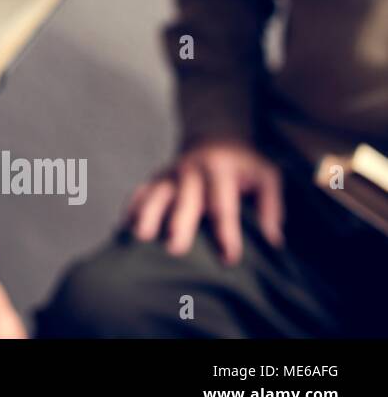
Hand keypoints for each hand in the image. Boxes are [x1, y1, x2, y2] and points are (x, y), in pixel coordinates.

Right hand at [125, 137, 283, 264]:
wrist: (215, 137)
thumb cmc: (244, 165)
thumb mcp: (267, 176)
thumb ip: (271, 205)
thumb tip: (273, 240)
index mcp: (219, 169)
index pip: (222, 204)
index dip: (226, 232)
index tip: (229, 258)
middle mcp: (190, 169)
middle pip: (184, 199)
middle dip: (179, 223)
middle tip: (175, 249)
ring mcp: (170, 174)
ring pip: (155, 194)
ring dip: (147, 215)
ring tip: (140, 237)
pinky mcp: (156, 179)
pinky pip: (140, 193)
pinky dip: (131, 209)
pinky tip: (124, 228)